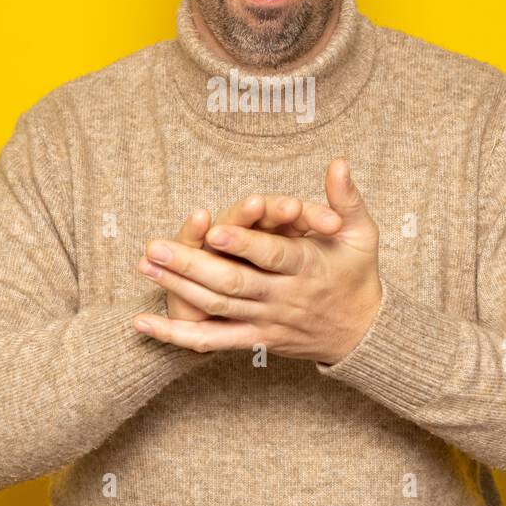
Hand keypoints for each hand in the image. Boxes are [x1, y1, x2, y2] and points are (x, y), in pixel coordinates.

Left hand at [132, 158, 382, 364]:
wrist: (361, 333)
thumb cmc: (358, 273)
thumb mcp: (361, 234)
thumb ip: (347, 199)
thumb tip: (339, 163)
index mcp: (308, 268)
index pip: (272, 257)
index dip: (243, 244)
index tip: (213, 230)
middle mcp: (284, 298)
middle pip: (233, 283)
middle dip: (191, 265)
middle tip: (154, 246)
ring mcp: (266, 322)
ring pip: (217, 308)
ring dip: (178, 289)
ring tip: (145, 267)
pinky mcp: (254, 340)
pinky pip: (211, 342)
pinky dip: (176, 335)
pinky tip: (144, 324)